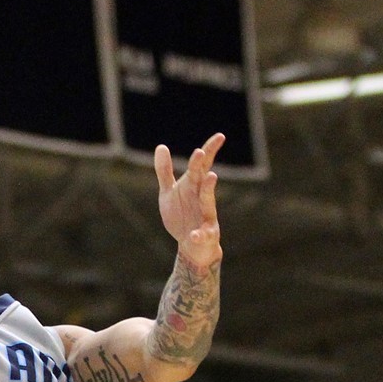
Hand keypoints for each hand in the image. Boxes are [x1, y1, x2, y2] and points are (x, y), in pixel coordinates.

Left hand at [157, 132, 223, 266]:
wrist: (191, 246)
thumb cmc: (182, 215)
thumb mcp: (168, 192)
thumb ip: (164, 171)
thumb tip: (162, 146)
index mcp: (193, 186)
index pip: (202, 165)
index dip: (209, 150)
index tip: (220, 136)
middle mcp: (202, 198)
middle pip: (202, 179)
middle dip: (201, 167)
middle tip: (200, 152)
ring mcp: (206, 216)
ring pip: (208, 201)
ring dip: (208, 189)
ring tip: (211, 176)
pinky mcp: (205, 235)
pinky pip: (203, 234)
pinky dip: (199, 234)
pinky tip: (194, 234)